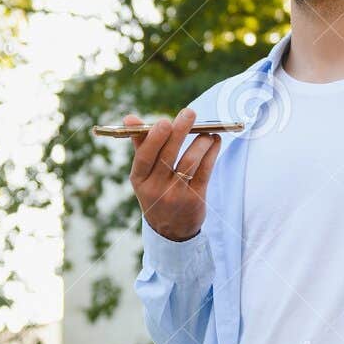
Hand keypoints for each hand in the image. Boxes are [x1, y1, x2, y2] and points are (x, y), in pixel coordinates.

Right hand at [124, 107, 221, 241]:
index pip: (144, 157)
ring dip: (200, 142)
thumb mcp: (144, 174)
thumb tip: (129, 117)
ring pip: (189, 162)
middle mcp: (155, 189)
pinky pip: (205, 170)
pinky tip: (214, 141)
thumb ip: (141, 144)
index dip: (154, 139)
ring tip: (208, 132)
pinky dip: (211, 152)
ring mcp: (176, 195)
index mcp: (139, 180)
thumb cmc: (157, 191)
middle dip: (179, 131)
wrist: (172, 230)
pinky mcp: (195, 199)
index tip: (164, 121)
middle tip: (189, 113)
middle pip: (168, 156)